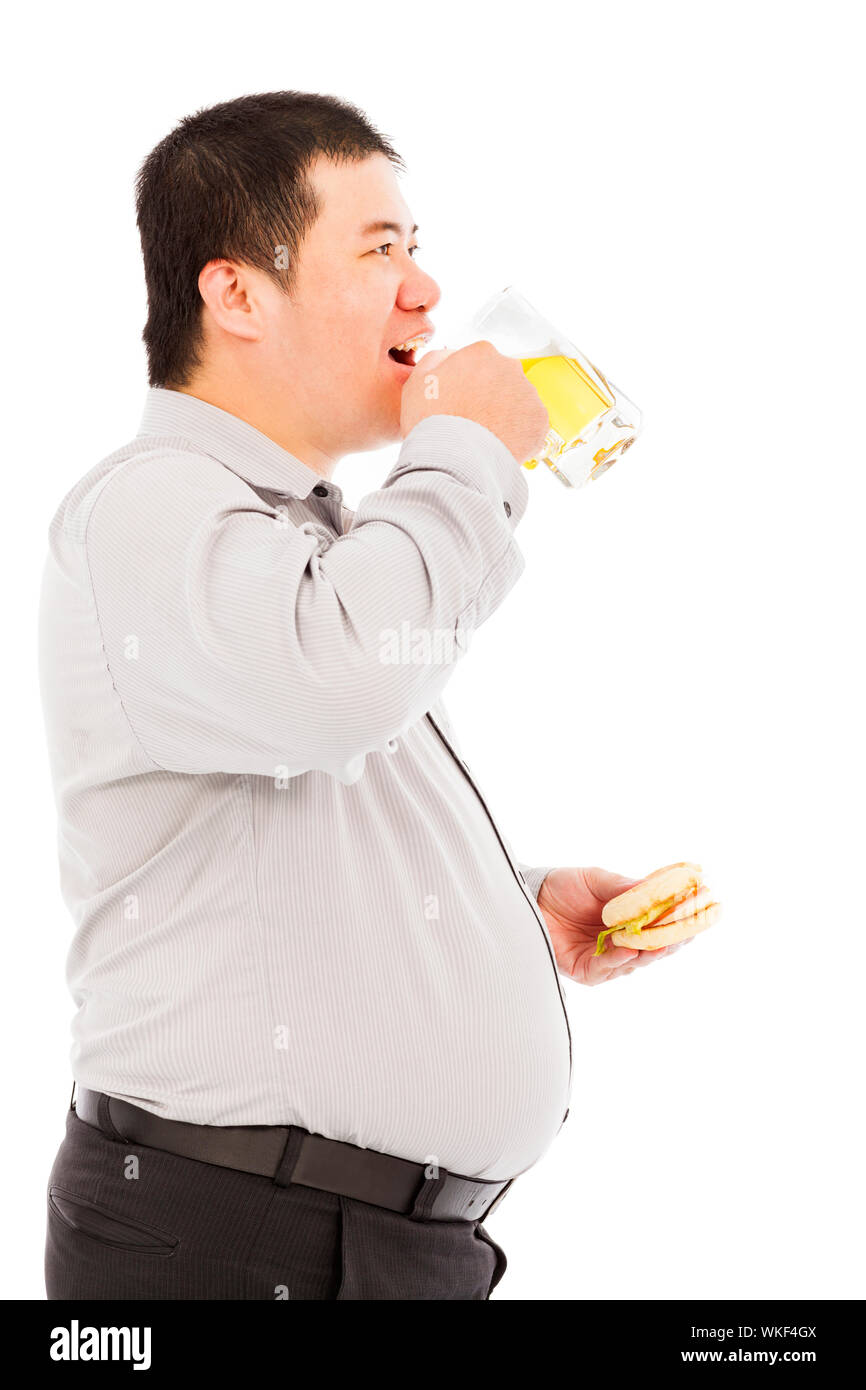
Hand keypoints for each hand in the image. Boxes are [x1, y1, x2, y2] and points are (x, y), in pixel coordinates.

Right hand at [400, 340, 549, 464]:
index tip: (462, 399)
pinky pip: (530, 425)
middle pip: (502, 379)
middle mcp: (509, 367)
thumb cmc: (432, 423)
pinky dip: (519, 435)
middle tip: (473, 420)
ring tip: (485, 436)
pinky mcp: (539, 421)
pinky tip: (499, 444)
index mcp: (481, 353)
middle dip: (491, 396)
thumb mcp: (418, 380)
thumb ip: (437, 360)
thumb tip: (451, 357)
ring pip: (518, 401)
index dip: (469, 383)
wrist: (454, 460)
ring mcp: (528, 394)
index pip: (479, 362)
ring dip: (506, 414)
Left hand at [536, 866, 691, 985]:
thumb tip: (659, 889)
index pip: (662, 926)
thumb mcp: (598, 880)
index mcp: (629, 921)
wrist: (529, 897)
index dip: (682, 922)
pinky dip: (617, 959)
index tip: (702, 912)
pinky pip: (605, 969)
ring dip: (649, 952)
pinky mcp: (585, 970)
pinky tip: (628, 949)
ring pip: (634, 961)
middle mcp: (621, 943)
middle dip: (673, 941)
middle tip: (689, 932)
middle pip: (654, 948)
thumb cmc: (565, 886)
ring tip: (663, 942)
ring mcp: (605, 959)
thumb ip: (625, 888)